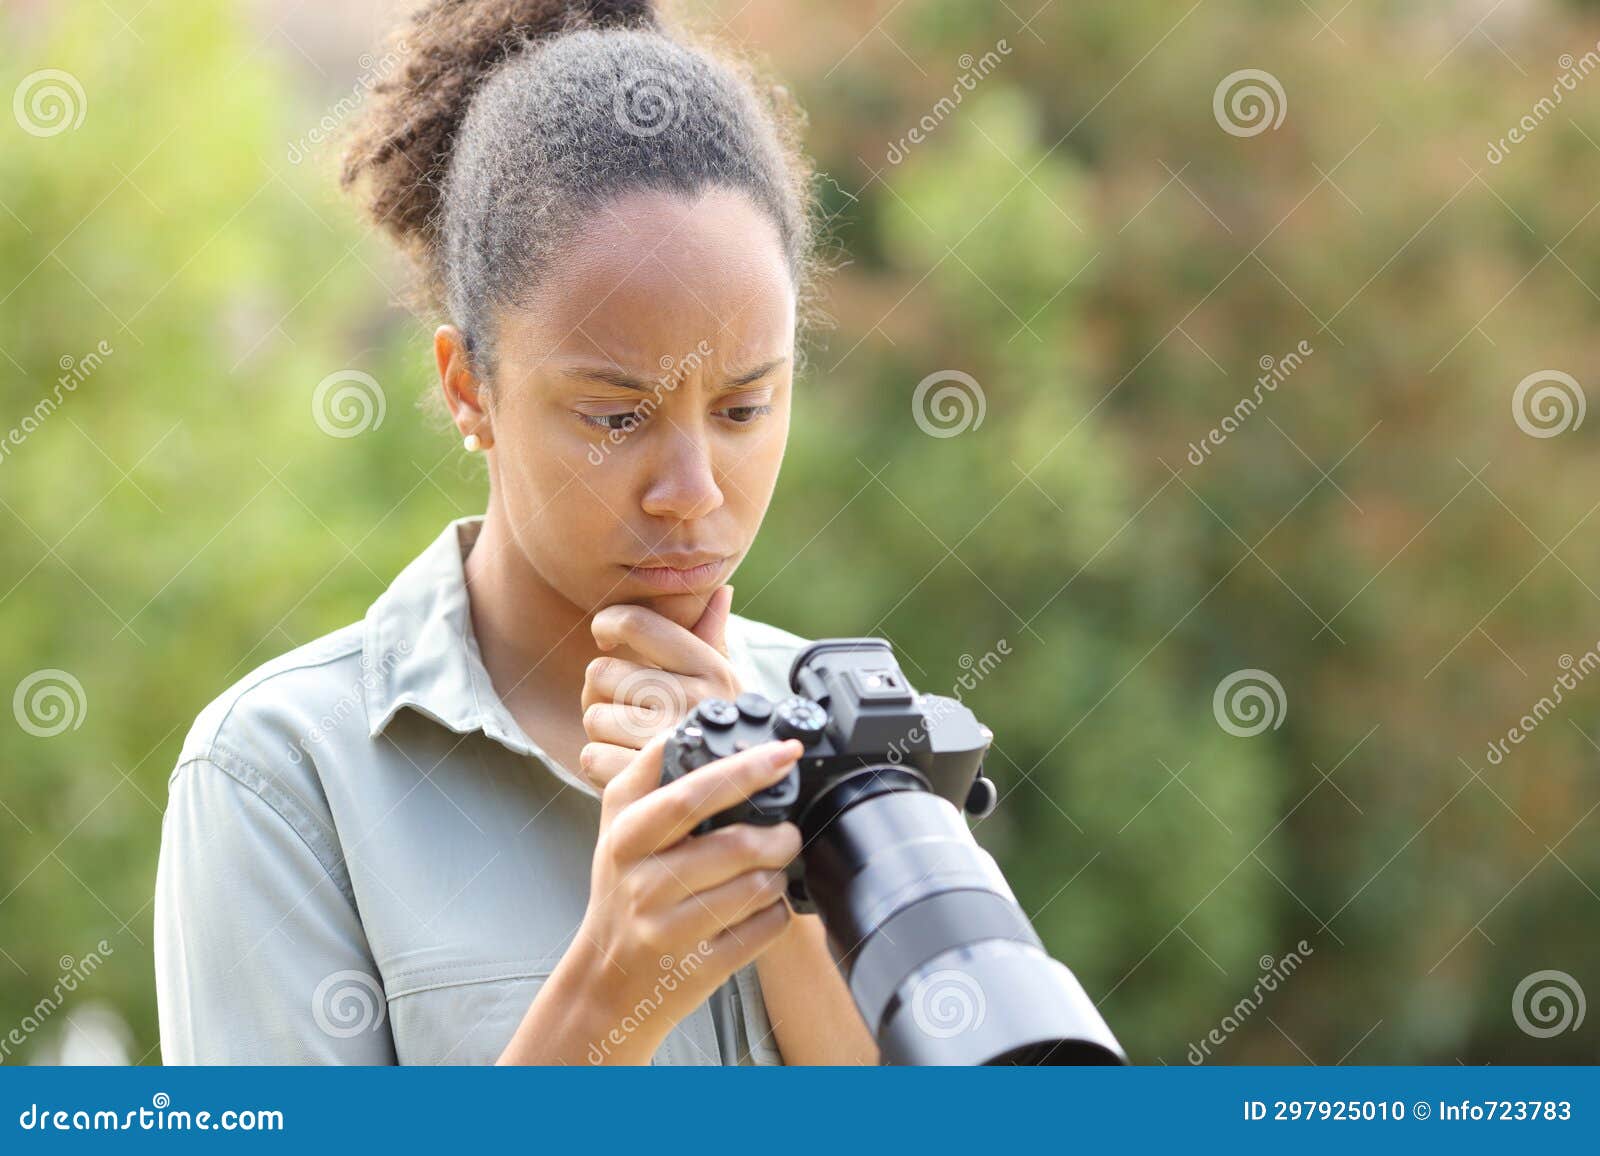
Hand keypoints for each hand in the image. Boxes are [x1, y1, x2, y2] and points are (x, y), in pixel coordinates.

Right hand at [568, 730, 802, 1061]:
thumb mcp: (616, 830)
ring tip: (768, 872)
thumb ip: (646, 776)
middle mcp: (645, 882)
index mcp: (628, 837)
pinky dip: (777, 912)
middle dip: (780, 835)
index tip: (783, 753)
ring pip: (758, 887)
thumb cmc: (621, 894)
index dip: (744, 769)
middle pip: (738, 844)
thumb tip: (689, 726)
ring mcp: (670, 929)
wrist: (606, 982)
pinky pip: (765, 928)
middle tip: (787, 832)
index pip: (691, 793)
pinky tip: (761, 908)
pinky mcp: (699, 968)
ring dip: (779, 875)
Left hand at [580, 584, 741, 788]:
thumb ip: (713, 636)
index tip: (607, 635)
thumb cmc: (723, 728)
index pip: (638, 624)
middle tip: (623, 700)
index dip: (609, 622)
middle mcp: (693, 702)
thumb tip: (721, 590)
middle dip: (602, 689)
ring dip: (602, 729)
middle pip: (602, 672)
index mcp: (710, 668)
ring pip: (594, 717)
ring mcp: (671, 743)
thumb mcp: (726, 682)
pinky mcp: (648, 782)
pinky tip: (625, 763)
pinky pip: (592, 757)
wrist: (749, 792)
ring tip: (630, 736)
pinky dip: (601, 762)